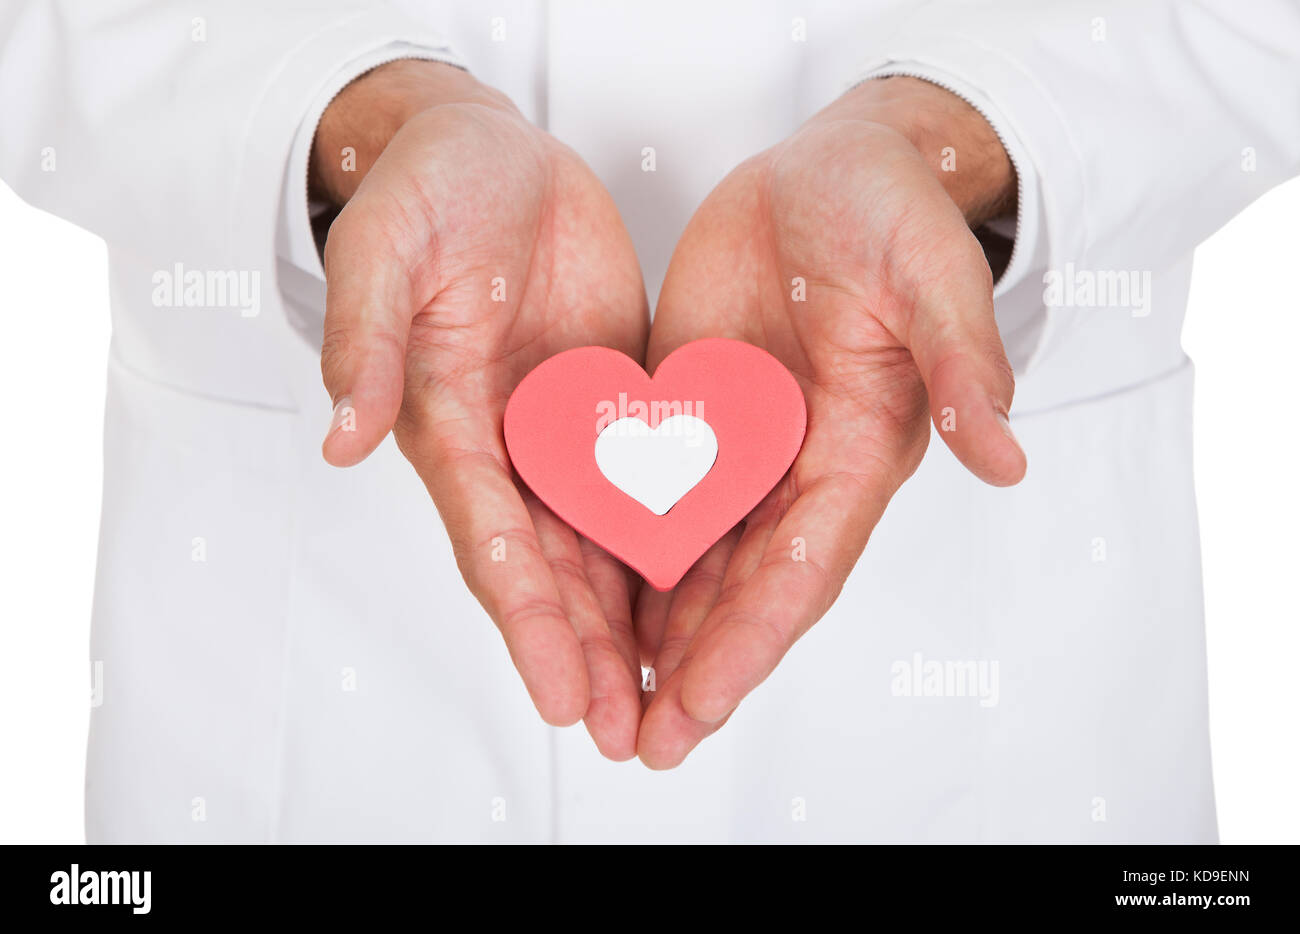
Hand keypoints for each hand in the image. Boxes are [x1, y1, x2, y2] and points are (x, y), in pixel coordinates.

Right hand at [316, 61, 648, 758]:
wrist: (489, 154)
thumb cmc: (428, 191)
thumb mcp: (386, 250)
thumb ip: (368, 339)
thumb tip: (342, 436)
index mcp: (447, 422)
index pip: (491, 540)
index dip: (527, 620)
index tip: (561, 693)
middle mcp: (507, 446)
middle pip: (550, 570)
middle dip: (586, 653)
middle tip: (625, 731)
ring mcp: (562, 431)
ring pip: (600, 547)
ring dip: (629, 628)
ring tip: (668, 702)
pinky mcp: (612, 405)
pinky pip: (645, 485)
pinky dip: (669, 546)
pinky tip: (704, 601)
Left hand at [636, 77, 1026, 766]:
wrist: (826, 169)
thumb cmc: (888, 210)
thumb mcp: (928, 273)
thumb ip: (959, 362)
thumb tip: (1007, 459)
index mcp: (858, 450)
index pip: (803, 567)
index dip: (753, 640)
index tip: (702, 703)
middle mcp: (798, 467)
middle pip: (743, 590)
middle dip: (697, 668)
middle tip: (647, 741)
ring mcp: (740, 447)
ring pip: (693, 563)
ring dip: (654, 637)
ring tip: (610, 704)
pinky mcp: (691, 415)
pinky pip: (652, 499)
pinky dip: (623, 558)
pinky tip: (587, 606)